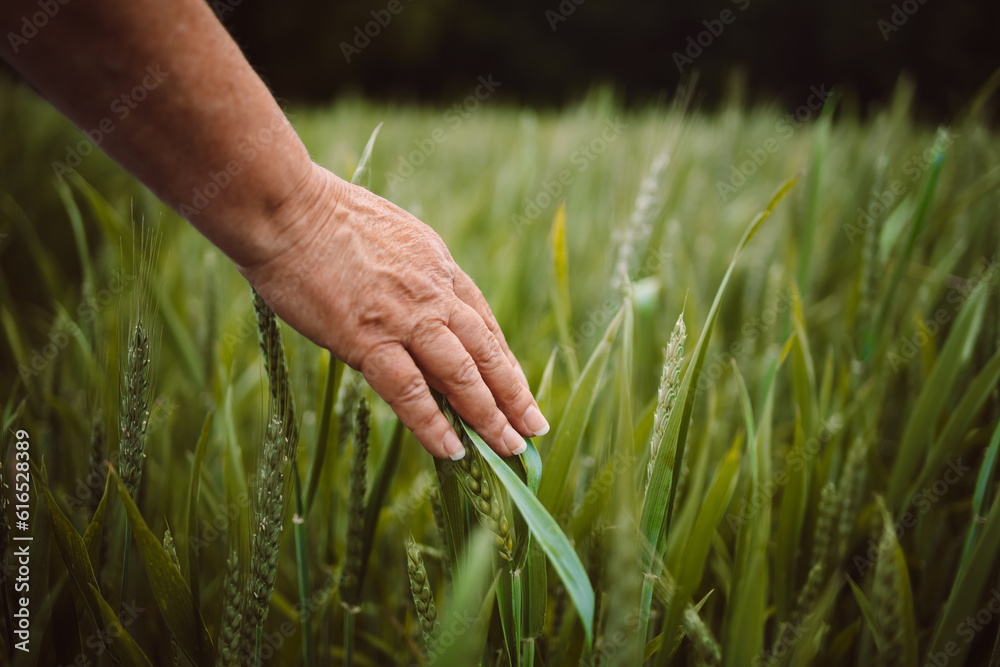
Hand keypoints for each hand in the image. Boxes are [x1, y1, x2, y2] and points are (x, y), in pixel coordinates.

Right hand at [237, 163, 549, 459]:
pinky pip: (410, 391)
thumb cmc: (321, 215)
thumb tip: (412, 299)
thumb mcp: (389, 235)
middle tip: (534, 427)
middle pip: (485, 351)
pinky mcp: (368, 339)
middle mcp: (433, 292)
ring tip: (510, 448)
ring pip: (462, 374)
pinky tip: (453, 451)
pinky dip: (433, 424)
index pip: (483, 323)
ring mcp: (405, 317)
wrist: (284, 207)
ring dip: (490, 415)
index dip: (503, 362)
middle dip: (514, 394)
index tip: (518, 389)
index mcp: (437, 265)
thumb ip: (410, 271)